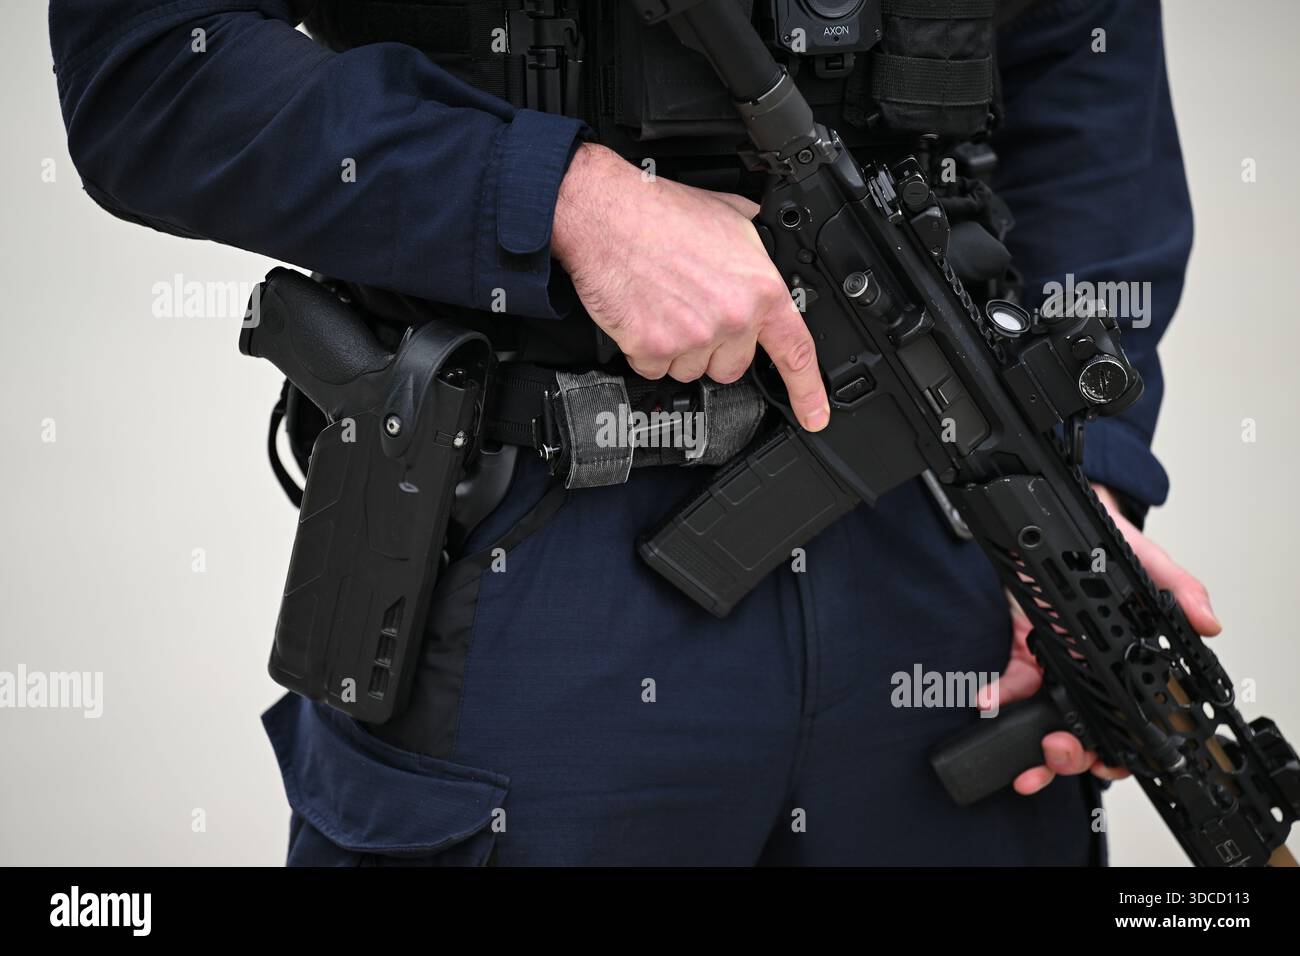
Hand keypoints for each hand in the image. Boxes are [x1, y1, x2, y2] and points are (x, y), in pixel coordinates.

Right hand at [551, 143, 829, 431]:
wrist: (607, 215)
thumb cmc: (661, 212)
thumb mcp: (729, 215)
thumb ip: (752, 248)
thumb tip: (759, 253)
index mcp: (759, 288)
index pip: (795, 350)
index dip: (808, 390)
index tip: (814, 415)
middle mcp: (732, 317)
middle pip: (731, 367)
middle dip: (714, 348)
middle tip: (692, 310)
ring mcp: (693, 337)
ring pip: (690, 370)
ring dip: (677, 349)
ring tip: (664, 305)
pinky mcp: (654, 348)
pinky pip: (654, 368)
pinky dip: (645, 349)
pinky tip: (642, 314)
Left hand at [979, 484, 1223, 794]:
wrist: (1053, 516)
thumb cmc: (1102, 543)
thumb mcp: (1143, 559)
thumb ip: (1173, 585)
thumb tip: (1206, 619)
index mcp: (1124, 655)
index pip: (1128, 715)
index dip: (1119, 747)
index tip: (1107, 758)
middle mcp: (1089, 664)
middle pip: (1085, 728)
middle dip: (1072, 754)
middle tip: (1058, 752)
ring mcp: (1054, 658)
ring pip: (1046, 715)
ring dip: (1031, 741)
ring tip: (1026, 751)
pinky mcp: (1022, 645)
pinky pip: (1011, 681)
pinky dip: (1001, 695)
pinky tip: (991, 699)